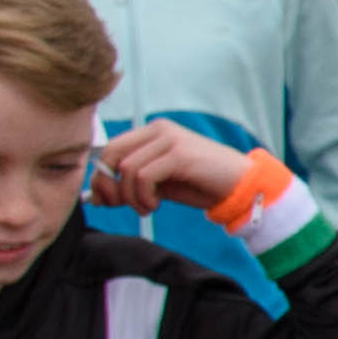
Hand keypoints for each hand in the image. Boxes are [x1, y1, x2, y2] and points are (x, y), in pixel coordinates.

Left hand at [87, 117, 251, 210]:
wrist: (240, 186)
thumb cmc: (201, 184)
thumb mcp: (159, 185)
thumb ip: (131, 185)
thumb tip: (97, 197)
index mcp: (152, 132)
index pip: (111, 148)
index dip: (101, 176)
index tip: (104, 200)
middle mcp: (159, 130)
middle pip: (113, 154)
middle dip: (109, 186)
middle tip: (120, 206)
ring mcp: (170, 139)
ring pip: (127, 169)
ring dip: (131, 197)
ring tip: (147, 208)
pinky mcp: (179, 154)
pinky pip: (143, 176)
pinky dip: (143, 196)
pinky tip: (156, 205)